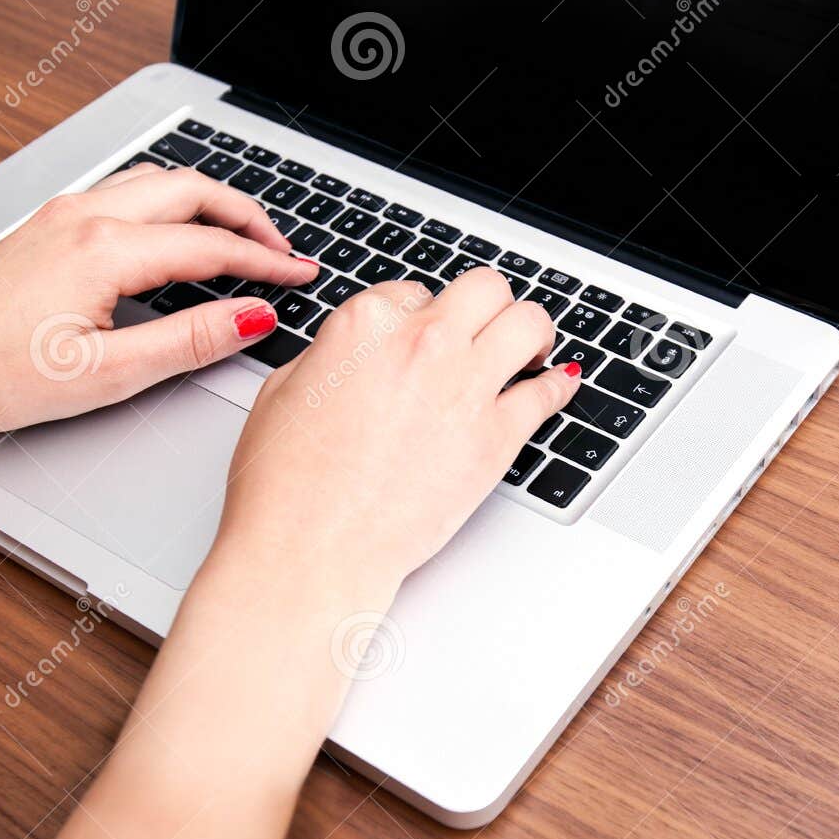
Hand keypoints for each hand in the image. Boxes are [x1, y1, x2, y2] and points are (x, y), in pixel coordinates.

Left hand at [0, 163, 317, 441]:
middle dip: (248, 216)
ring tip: (243, 238)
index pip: (212, 245)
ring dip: (209, 203)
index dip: (267, 262)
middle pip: (191, 190)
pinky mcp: (47, 226)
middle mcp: (83, 215)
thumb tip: (251, 318)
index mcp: (104, 249)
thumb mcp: (109, 374)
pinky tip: (179, 234)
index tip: (303, 276)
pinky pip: (127, 194)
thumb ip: (190, 340)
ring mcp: (61, 214)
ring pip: (157, 183)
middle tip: (284, 251)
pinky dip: (171, 205)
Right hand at [216, 268, 582, 589]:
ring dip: (531, 331)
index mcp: (366, 325)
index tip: (424, 336)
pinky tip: (555, 386)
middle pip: (484, 289)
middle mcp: (423, 344)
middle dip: (486, 306)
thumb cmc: (287, 486)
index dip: (420, 315)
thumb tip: (352, 354)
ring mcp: (465, 387)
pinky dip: (556, 387)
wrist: (314, 549)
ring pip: (528, 322)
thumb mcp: (283, 393)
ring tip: (528, 350)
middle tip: (486, 328)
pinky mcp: (497, 438)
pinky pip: (546, 394)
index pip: (414, 292)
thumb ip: (330, 357)